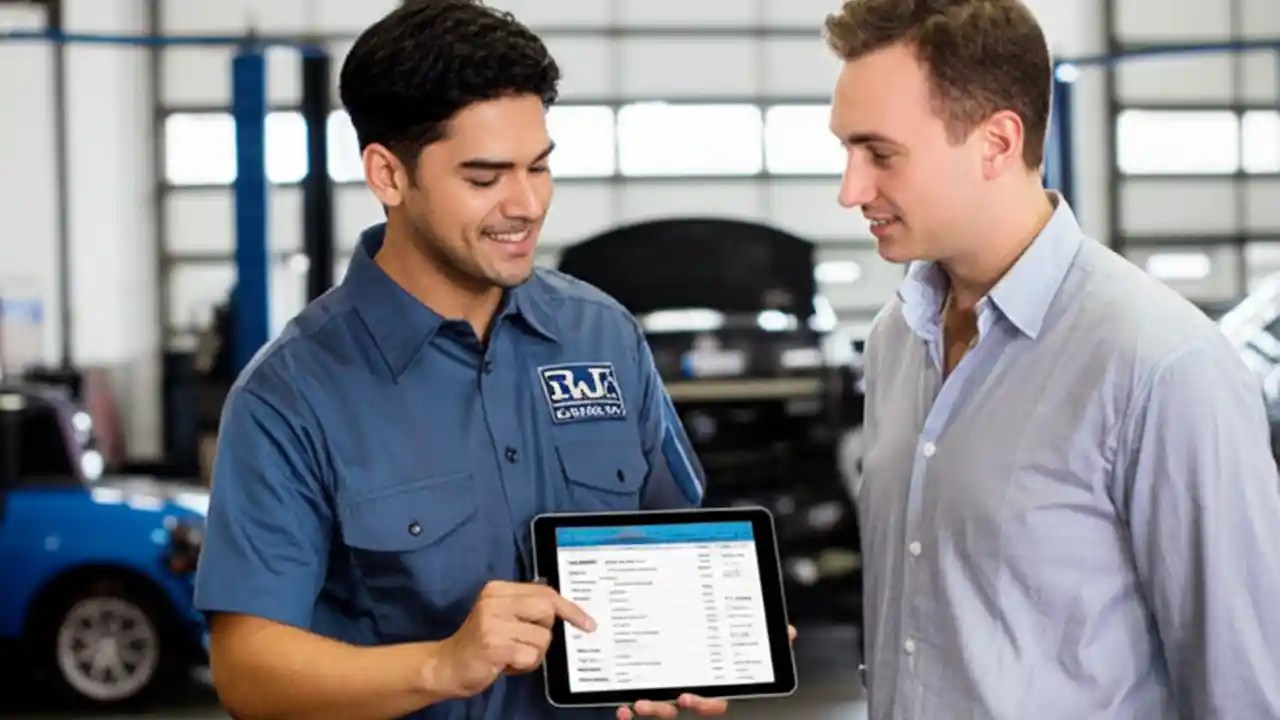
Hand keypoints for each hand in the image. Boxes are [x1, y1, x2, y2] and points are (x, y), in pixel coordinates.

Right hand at [436, 580, 594, 698]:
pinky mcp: (493, 646)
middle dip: (545, 630)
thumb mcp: (501, 615)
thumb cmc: (481, 642)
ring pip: (542, 637)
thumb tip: (566, 610)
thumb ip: (527, 607)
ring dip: (533, 653)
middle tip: (527, 641)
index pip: (545, 591)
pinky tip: (505, 664)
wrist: (447, 665)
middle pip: (547, 610)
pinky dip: (523, 665)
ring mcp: (492, 623)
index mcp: (498, 589)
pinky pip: (530, 656)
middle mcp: (494, 601)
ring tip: (511, 654)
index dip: (570, 608)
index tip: (587, 623)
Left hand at [615, 625, 796, 718]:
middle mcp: (688, 692)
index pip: (713, 701)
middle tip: (654, 701)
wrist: (688, 641)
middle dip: (665, 708)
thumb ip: (762, 637)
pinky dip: (630, 713)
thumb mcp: (739, 639)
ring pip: (659, 709)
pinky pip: (638, 710)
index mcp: (710, 684)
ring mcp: (667, 695)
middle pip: (680, 708)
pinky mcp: (647, 694)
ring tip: (635, 702)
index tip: (687, 696)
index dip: (703, 703)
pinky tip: (622, 708)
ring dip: (648, 709)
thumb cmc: (719, 643)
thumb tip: (789, 632)